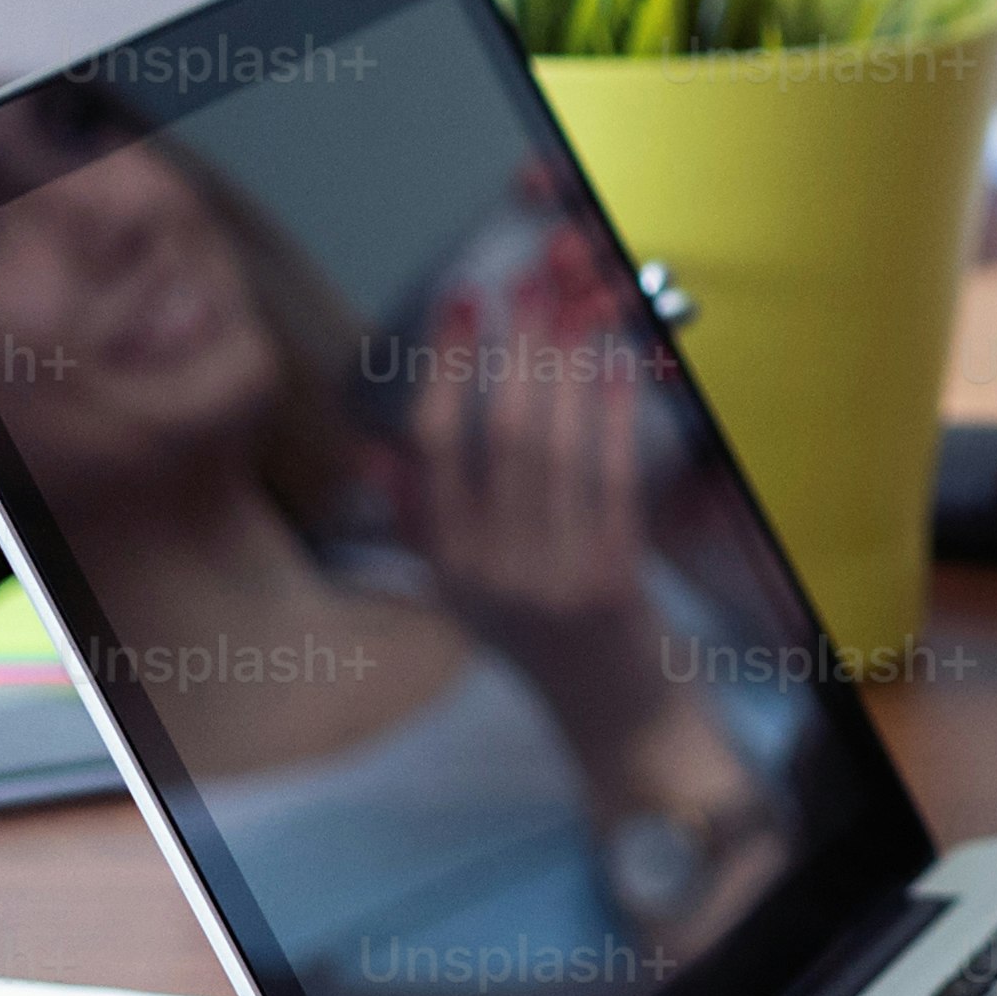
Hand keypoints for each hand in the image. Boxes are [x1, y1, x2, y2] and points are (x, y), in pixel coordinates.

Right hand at [401, 239, 658, 662]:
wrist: (612, 713)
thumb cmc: (539, 635)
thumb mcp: (462, 586)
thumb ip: (420, 520)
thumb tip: (372, 450)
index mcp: (446, 561)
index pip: (432, 448)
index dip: (443, 367)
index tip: (461, 302)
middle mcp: (489, 569)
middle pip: (499, 436)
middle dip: (515, 350)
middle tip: (529, 283)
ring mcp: (552, 575)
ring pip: (555, 451)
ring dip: (567, 369)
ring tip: (576, 306)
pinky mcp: (613, 579)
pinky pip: (612, 480)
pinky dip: (615, 416)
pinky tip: (624, 365)